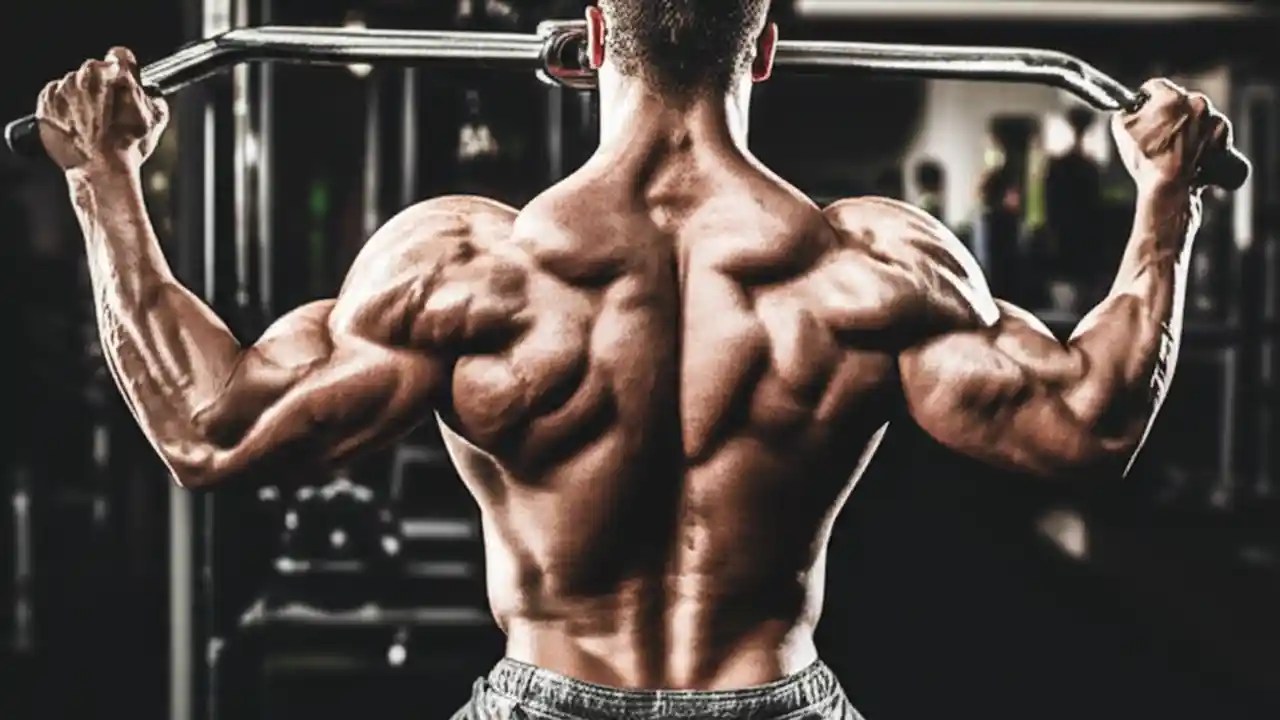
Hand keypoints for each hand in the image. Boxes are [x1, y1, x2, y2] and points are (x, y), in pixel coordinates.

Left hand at [36, 47, 168, 173]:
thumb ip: (154, 98)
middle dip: (103, 86)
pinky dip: (64, 108)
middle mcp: (89, 74)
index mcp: (118, 73)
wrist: (101, 170)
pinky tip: (76, 126)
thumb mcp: (157, 121)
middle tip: (109, 112)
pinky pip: (55, 97)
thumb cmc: (129, 147)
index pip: (121, 55)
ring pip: (74, 84)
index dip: (125, 68)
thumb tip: (150, 95)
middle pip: (96, 70)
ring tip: (92, 125)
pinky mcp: (46, 102)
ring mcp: (65, 88)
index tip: (124, 81)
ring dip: (82, 98)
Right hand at [1111, 78, 1230, 191]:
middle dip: (1170, 115)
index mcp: (1170, 95)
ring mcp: (1215, 120)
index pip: (1155, 87)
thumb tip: (1129, 110)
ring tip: (1175, 150)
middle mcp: (1197, 102)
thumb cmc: (1146, 160)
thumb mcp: (1121, 130)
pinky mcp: (1226, 139)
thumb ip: (1125, 112)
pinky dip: (1204, 142)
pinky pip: (1213, 134)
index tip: (1142, 111)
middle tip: (1158, 136)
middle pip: (1179, 102)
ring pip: (1198, 117)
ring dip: (1188, 128)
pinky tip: (1191, 156)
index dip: (1145, 100)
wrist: (1171, 189)